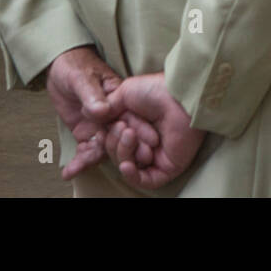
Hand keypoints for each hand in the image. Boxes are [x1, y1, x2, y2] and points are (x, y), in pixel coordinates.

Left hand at [46, 46, 151, 180]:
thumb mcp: (82, 78)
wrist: (60, 68)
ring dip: (92, 159)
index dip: (139, 132)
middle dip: (120, 152)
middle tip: (113, 164)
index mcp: (119, 98)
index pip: (131, 118)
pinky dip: (79, 161)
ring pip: (104, 147)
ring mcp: (100, 125)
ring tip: (77, 167)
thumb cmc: (76, 66)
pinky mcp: (87, 132)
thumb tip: (101, 111)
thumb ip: (92, 94)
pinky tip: (69, 171)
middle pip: (121, 137)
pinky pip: (87, 149)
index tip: (145, 145)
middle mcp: (113, 115)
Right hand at [105, 72, 204, 189]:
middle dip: (116, 142)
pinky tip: (126, 165)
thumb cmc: (156, 90)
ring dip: (125, 152)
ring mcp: (156, 155)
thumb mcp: (124, 93)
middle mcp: (144, 141)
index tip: (100, 131)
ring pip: (128, 167)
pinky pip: (145, 180)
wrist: (179, 96)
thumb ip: (106, 108)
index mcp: (134, 125)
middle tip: (126, 128)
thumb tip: (90, 116)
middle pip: (117, 154)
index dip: (104, 139)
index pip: (111, 142)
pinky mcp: (168, 167)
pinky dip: (132, 175)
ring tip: (132, 135)